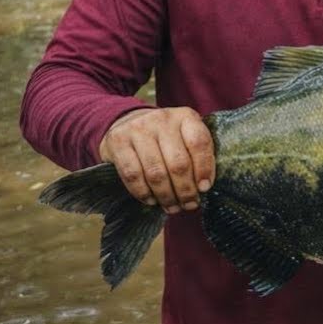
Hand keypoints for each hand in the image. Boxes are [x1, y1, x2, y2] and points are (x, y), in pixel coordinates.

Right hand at [99, 107, 214, 214]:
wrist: (127, 121)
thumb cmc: (165, 137)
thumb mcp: (185, 136)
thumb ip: (197, 155)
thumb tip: (203, 187)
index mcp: (185, 116)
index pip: (199, 143)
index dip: (204, 169)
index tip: (204, 188)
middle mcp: (162, 119)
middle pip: (178, 163)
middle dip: (186, 190)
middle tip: (189, 204)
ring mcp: (138, 129)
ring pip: (156, 173)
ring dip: (166, 196)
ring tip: (173, 207)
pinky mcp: (117, 141)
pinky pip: (133, 175)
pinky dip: (144, 193)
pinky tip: (152, 200)